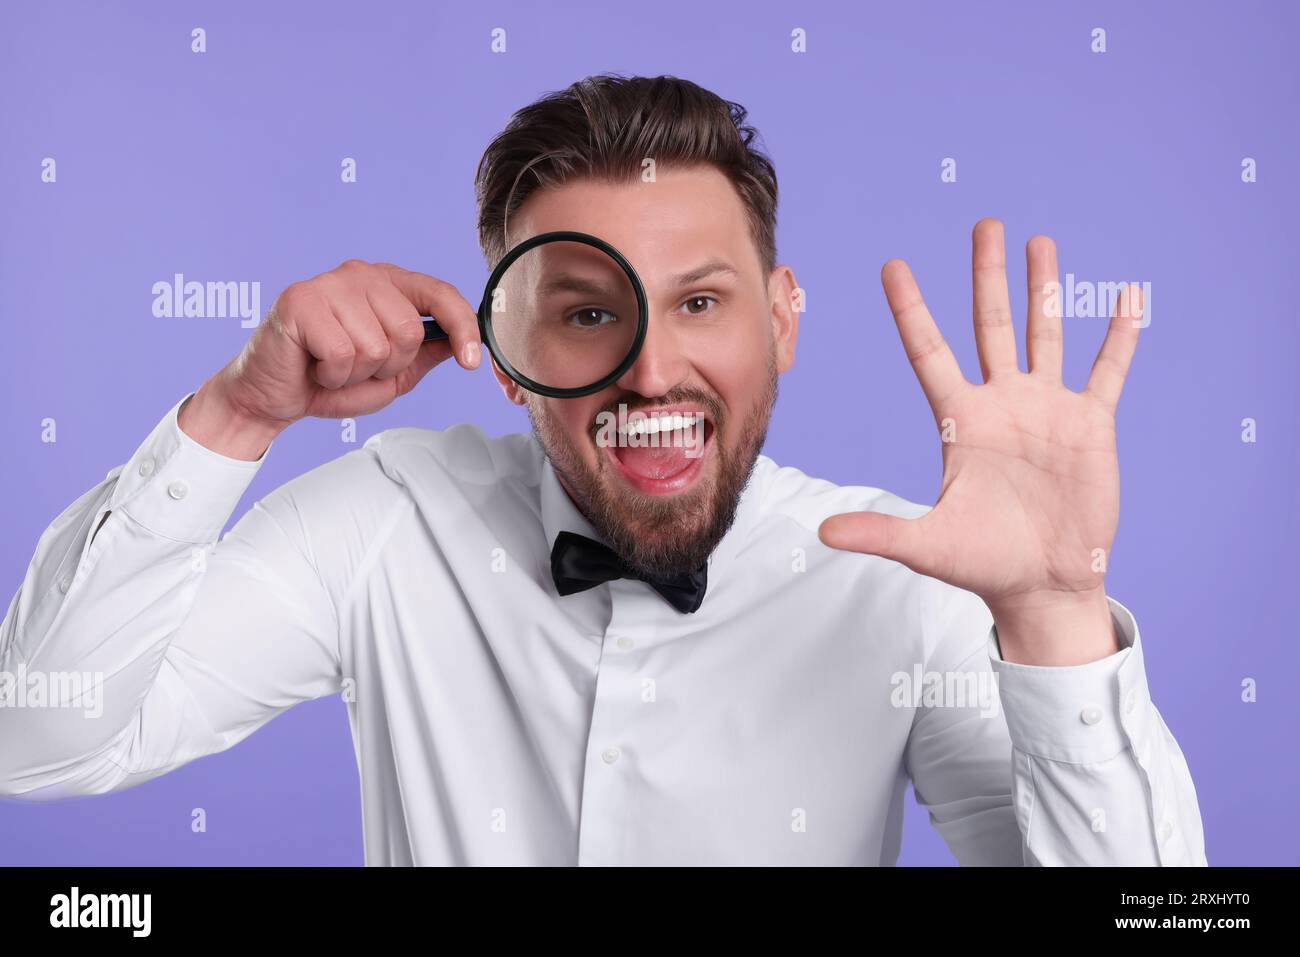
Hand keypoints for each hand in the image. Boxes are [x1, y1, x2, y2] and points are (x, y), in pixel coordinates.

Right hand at [180, 260, 481, 458]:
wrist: (273, 396)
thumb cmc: (330, 380)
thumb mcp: (391, 374)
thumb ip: (424, 356)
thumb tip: (462, 342)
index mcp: (387, 284)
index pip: (439, 293)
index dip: (462, 327)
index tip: (471, 362)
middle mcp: (360, 274)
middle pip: (408, 329)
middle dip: (388, 365)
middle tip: (357, 367)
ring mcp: (329, 284)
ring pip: (375, 345)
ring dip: (357, 372)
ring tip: (333, 366)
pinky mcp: (301, 301)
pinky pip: (342, 353)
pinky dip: (332, 375)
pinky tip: (315, 366)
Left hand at [818, 219, 1142, 663]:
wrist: (1043, 584)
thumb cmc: (983, 565)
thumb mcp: (927, 546)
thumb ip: (879, 532)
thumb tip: (820, 531)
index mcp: (961, 421)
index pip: (929, 352)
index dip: (911, 310)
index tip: (894, 266)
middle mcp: (1002, 403)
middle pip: (990, 325)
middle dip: (987, 275)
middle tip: (984, 224)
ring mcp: (1048, 409)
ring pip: (1044, 334)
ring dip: (1044, 289)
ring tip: (1041, 241)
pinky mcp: (1091, 425)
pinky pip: (1107, 370)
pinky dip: (1118, 336)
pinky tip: (1125, 296)